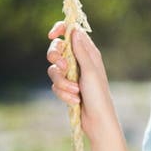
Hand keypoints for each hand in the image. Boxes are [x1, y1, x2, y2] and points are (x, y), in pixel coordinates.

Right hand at [47, 22, 117, 139]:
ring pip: (54, 70)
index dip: (61, 30)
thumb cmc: (98, 95)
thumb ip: (80, 51)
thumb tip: (74, 30)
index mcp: (89, 53)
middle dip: (55, 58)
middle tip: (62, 66)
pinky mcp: (66, 87)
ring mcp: (72, 75)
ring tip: (75, 91)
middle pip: (58, 49)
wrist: (97, 120)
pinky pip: (55, 85)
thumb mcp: (90, 71)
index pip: (72, 33)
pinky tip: (75, 100)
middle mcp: (80, 61)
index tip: (51, 35)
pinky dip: (63, 93)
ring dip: (62, 82)